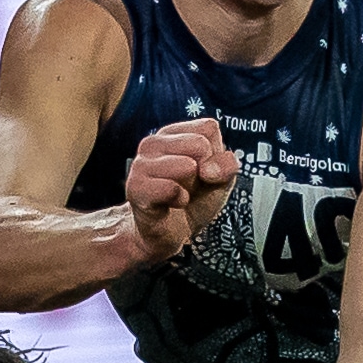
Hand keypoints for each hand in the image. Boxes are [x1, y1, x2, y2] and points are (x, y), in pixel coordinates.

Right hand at [123, 119, 237, 264]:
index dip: (215, 154)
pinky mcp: (136, 187)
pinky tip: (172, 204)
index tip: (204, 171)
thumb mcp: (222, 180)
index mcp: (173, 134)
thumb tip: (210, 168)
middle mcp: (154, 142)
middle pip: (200, 144)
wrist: (169, 234)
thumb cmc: (192, 202)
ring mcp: (141, 163)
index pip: (208, 128)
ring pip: (187, 165)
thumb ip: (227, 165)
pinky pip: (171, 188)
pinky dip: (180, 200)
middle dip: (204, 171)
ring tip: (180, 194)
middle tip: (190, 185)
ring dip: (191, 188)